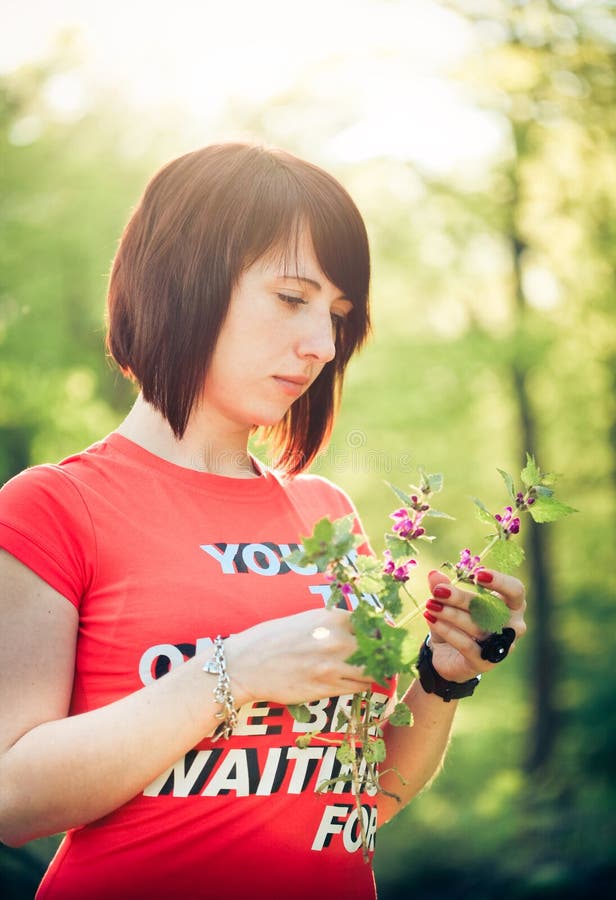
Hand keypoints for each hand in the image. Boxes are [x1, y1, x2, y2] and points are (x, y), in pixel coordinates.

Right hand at [223, 607, 373, 705]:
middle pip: (378, 649)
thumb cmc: (273, 638)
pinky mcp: (327, 688)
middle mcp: (337, 640)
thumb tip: (360, 629)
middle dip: (382, 655)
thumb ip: (333, 623)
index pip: (373, 625)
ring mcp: (333, 666)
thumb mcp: (306, 619)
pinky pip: (358, 688)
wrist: (246, 664)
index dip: (380, 634)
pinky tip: (354, 681)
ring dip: (373, 673)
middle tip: (382, 659)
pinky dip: (360, 685)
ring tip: (370, 672)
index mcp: (332, 617)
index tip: (382, 640)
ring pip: (372, 672)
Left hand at [423, 568, 526, 682]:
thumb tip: (433, 575)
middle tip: (438, 591)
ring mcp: (502, 647)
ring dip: (451, 614)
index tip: (478, 574)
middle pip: (491, 609)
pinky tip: (431, 619)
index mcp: (512, 605)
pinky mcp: (485, 663)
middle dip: (461, 598)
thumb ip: (444, 587)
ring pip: (477, 627)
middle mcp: (513, 626)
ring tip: (430, 605)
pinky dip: (448, 631)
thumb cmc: (457, 621)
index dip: (500, 582)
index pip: (515, 590)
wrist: (449, 655)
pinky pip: (467, 645)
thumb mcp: (449, 602)